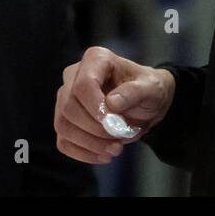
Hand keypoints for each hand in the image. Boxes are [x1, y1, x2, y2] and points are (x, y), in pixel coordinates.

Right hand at [54, 46, 174, 163]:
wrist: (145, 104)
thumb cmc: (147, 90)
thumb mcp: (151, 88)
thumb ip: (135, 92)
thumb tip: (112, 103)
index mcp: (96, 59)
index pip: (83, 84)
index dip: (95, 108)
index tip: (115, 124)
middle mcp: (74, 75)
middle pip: (69, 107)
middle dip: (95, 129)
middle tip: (120, 139)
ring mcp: (65, 98)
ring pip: (63, 125)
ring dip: (89, 143)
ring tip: (116, 149)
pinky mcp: (65, 119)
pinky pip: (63, 141)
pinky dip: (83, 153)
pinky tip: (103, 156)